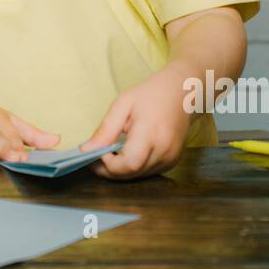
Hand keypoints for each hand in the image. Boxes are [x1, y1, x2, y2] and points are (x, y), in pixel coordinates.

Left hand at [79, 63, 194, 178]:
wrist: (183, 93)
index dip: (108, 164)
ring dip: (120, 169)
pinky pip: (146, 172)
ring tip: (109, 153)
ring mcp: (170, 159)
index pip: (128, 163)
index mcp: (152, 133)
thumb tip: (86, 150)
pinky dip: (132, 167)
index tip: (96, 152)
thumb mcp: (123, 104)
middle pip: (131, 173)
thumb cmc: (150, 94)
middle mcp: (164, 151)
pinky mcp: (172, 162)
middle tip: (94, 157)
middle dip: (108, 169)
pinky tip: (125, 153)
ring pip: (137, 176)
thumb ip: (106, 129)